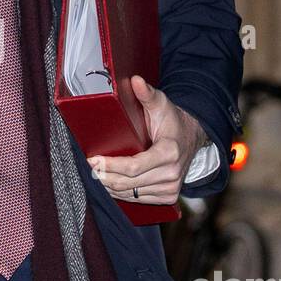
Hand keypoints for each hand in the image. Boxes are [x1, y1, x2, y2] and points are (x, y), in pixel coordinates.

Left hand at [87, 75, 207, 205]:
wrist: (191, 138)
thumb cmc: (171, 121)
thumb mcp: (161, 104)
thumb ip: (147, 94)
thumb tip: (136, 80)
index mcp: (169, 152)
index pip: (133, 167)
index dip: (110, 165)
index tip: (92, 160)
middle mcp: (171, 174)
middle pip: (127, 183)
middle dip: (104, 176)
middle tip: (88, 167)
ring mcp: (170, 189)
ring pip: (130, 194)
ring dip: (109, 186)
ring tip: (96, 174)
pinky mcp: (167, 197)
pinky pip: (137, 199)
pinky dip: (121, 193)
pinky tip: (110, 182)